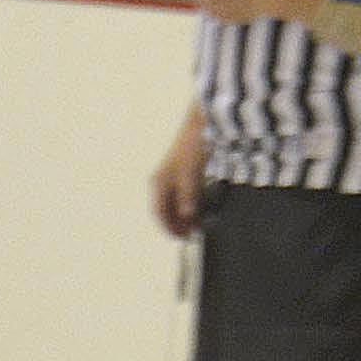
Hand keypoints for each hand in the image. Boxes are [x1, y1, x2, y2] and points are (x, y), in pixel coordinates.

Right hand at [148, 123, 205, 240]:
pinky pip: (182, 195)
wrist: (201, 123)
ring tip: (199, 223)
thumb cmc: (193, 147)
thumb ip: (188, 195)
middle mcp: (161, 181)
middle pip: (166, 210)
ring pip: (174, 203)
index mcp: (158, 183)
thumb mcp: (190, 173)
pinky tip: (202, 207)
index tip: (184, 238)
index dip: (170, 227)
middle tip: (193, 233)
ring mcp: (170, 177)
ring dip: (184, 215)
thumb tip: (187, 216)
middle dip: (178, 223)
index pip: (159, 213)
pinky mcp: (182, 172)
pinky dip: (190, 204)